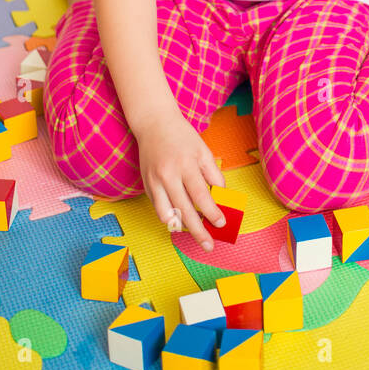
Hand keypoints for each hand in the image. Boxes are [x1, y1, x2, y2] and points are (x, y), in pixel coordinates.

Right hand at [136, 114, 225, 248]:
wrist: (153, 123)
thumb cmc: (182, 136)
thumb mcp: (203, 151)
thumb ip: (214, 174)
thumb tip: (222, 197)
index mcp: (185, 165)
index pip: (201, 196)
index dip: (212, 213)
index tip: (221, 224)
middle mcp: (167, 176)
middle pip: (184, 211)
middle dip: (198, 231)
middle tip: (209, 245)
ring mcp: (154, 182)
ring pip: (166, 215)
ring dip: (181, 227)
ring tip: (193, 233)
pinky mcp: (146, 186)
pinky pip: (158, 208)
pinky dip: (170, 216)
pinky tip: (180, 219)